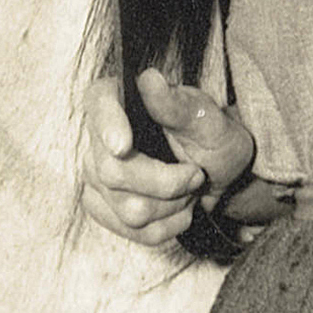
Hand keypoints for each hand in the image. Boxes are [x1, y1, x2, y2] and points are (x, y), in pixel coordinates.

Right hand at [78, 65, 256, 249]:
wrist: (217, 171)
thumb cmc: (212, 135)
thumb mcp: (206, 117)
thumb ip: (176, 104)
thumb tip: (151, 80)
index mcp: (118, 98)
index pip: (99, 106)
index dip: (107, 127)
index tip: (123, 146)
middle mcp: (98, 136)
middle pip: (112, 173)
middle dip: (166, 183)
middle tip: (196, 174)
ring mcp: (95, 175)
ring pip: (128, 210)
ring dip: (173, 206)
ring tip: (188, 188)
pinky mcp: (102, 207)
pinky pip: (134, 231)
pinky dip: (168, 225)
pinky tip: (179, 207)